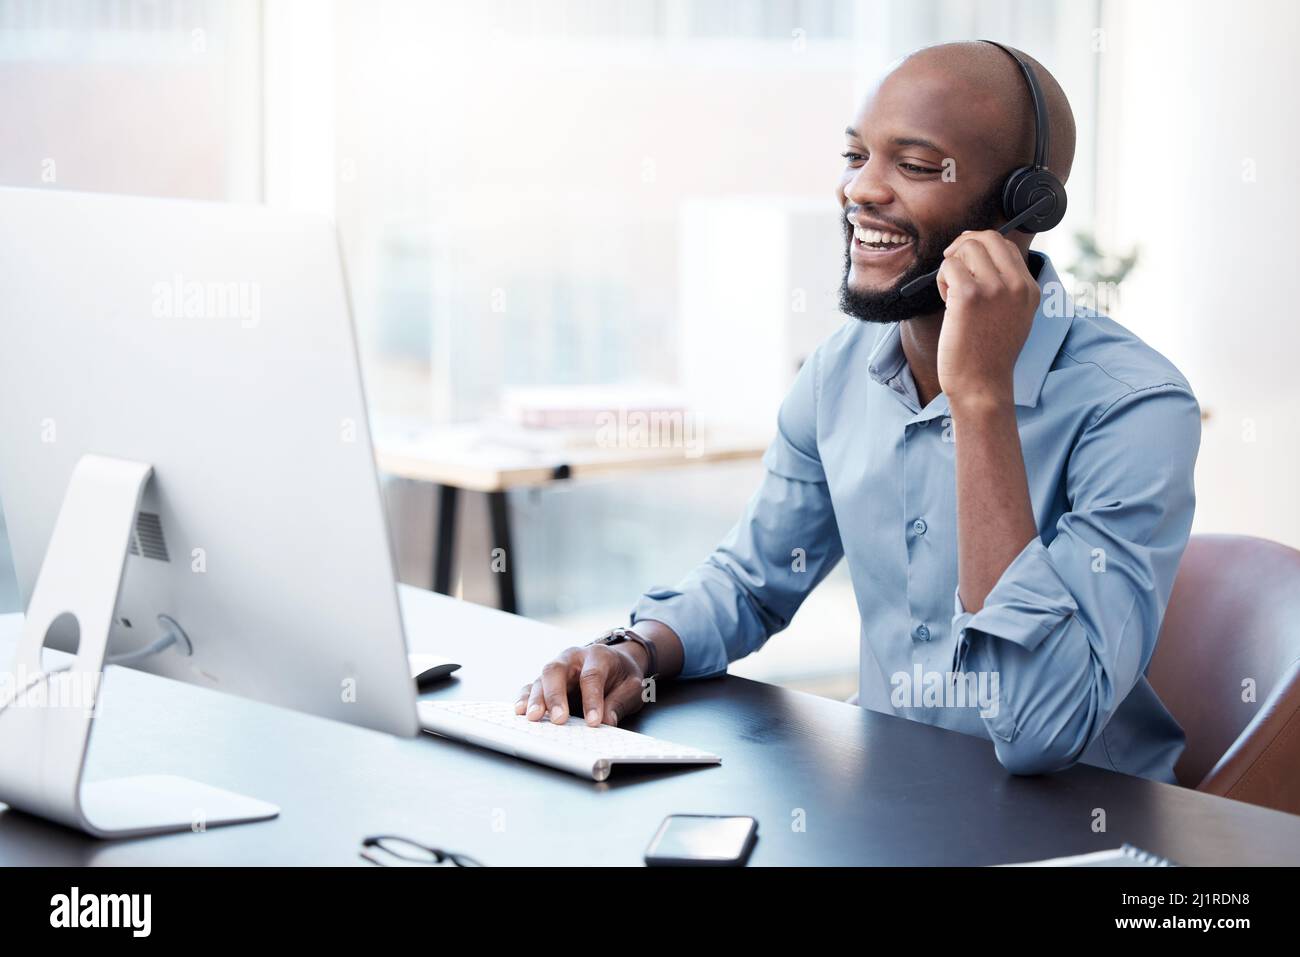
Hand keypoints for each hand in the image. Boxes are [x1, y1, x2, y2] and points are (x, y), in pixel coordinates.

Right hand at [514, 641, 647, 726]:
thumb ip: (620, 701)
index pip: (592, 676)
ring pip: (541, 678)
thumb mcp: (632, 686)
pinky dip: (524, 698)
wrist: (616, 662)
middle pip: (557, 670)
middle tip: (559, 719)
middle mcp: (572, 658)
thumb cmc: (622, 675)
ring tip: (533, 717)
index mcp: (597, 655)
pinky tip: (520, 711)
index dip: (592, 699)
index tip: (594, 722)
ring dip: (536, 699)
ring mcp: (557, 668)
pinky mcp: (546, 680)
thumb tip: (607, 721)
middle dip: (556, 696)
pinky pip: (531, 686)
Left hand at [935, 230, 1039, 406]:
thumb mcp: (1012, 317)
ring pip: (966, 248)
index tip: (966, 262)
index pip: (1005, 244)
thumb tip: (977, 255)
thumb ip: (1005, 287)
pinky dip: (941, 279)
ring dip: (951, 266)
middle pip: (987, 237)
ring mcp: (995, 288)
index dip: (980, 246)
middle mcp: (1017, 285)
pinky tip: (946, 301)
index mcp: (1030, 289)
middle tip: (952, 267)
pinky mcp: (969, 296)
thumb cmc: (988, 355)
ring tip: (951, 293)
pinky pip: (949, 266)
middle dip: (963, 246)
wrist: (981, 385)